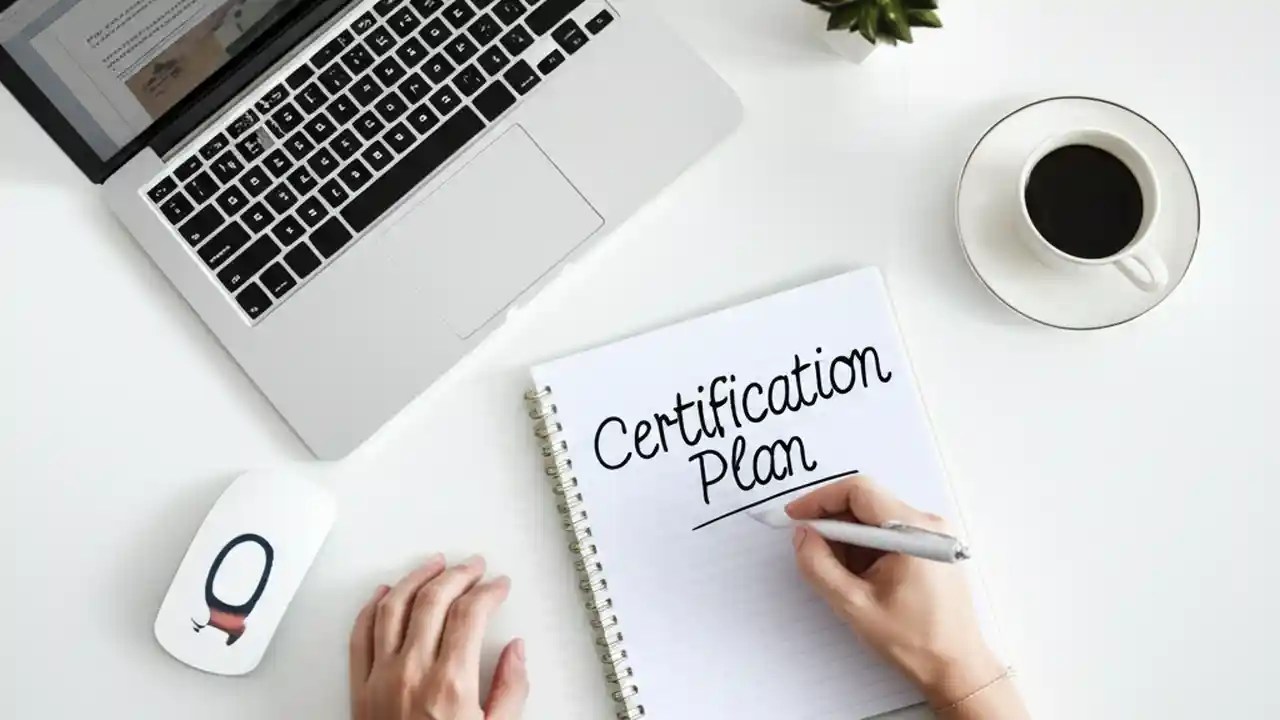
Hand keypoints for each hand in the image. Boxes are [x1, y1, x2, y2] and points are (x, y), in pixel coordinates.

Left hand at [349, 555, 527, 719]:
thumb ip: (510, 691)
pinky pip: (359, 635)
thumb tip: (516, 652)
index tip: (499, 586)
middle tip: (473, 567)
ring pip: (393, 607)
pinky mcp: (358, 690)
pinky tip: (385, 594)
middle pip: (433, 600)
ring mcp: (380, 679)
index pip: (470, 613)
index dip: (488, 591)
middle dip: (457, 575)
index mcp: (449, 685)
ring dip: (416, 578)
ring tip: (433, 565)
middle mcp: (411, 674)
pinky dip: (371, 607)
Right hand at [787, 477, 1007, 711]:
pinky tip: (862, 580)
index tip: (797, 515)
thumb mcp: (854, 605)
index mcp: (914, 532)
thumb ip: (819, 565)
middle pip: (866, 503)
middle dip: (833, 525)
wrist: (955, 668)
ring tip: (844, 578)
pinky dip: (866, 549)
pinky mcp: (930, 548)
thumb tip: (803, 536)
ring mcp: (932, 536)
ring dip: (849, 541)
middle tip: (812, 550)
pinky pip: (889, 534)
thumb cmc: (916, 642)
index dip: (820, 499)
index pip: (859, 491)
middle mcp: (928, 525)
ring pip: (875, 519)